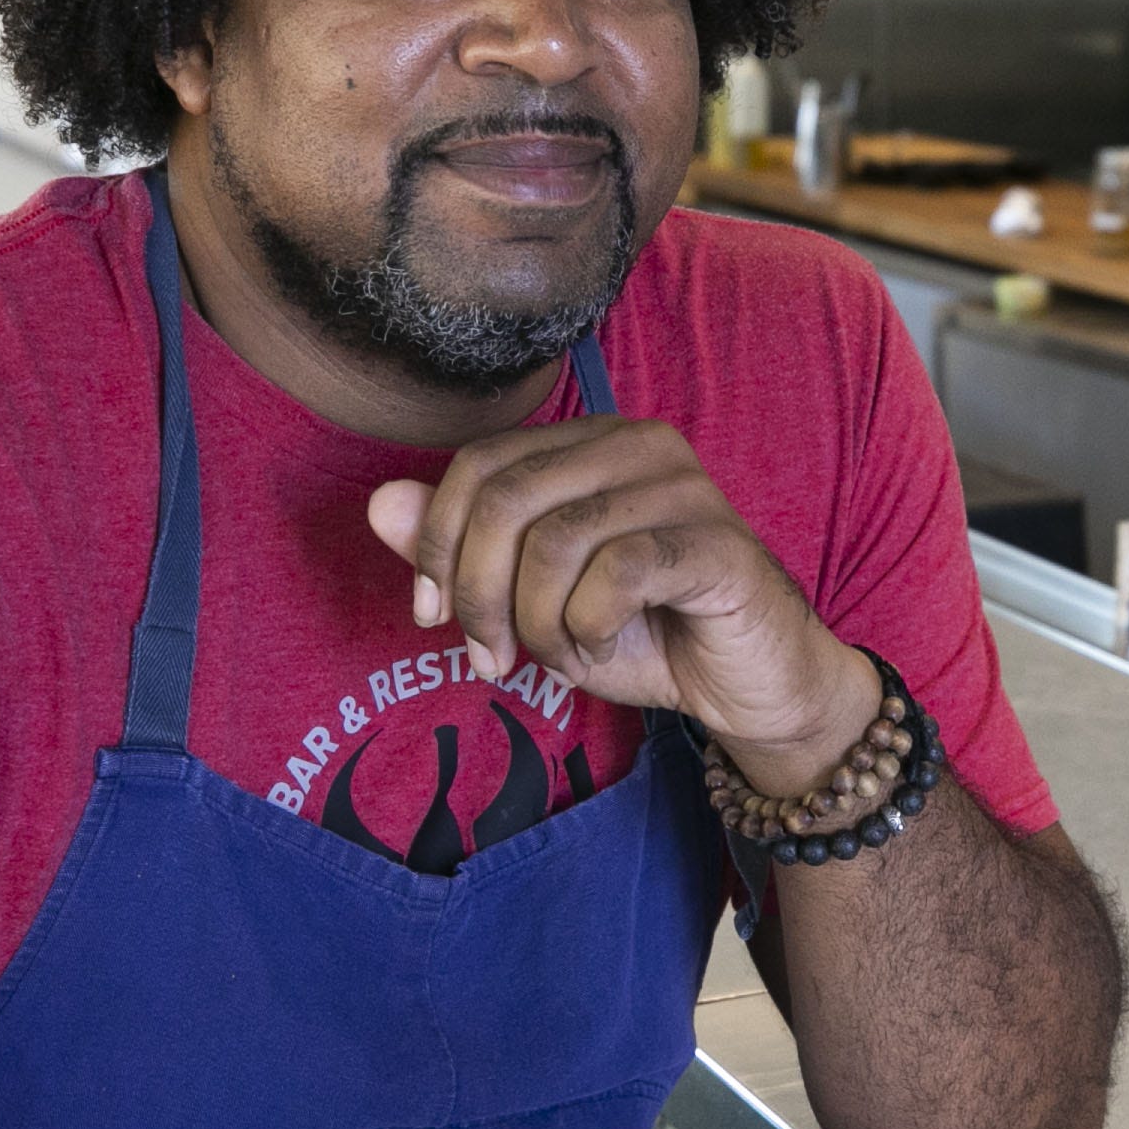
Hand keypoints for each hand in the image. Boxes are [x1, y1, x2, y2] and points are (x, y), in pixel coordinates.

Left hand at [368, 420, 878, 793]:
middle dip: (480, 595)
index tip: (434, 618)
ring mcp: (683, 486)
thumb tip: (380, 503)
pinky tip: (607, 648)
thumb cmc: (642, 634)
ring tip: (566, 654)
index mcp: (590, 441)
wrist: (748, 687)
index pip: (478, 465)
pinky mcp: (715, 541)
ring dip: (539, 624)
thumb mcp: (533, 599)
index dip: (435, 544)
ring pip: (554, 544)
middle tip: (492, 657)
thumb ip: (462, 550)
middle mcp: (637, 444)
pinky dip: (590, 630)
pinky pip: (614, 576)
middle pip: (505, 501)